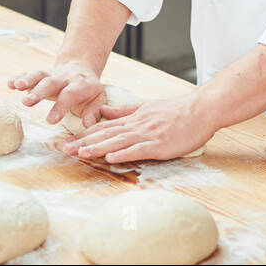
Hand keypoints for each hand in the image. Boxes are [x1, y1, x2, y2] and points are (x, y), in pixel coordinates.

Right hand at [7, 60, 104, 125]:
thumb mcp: (97, 99)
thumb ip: (93, 112)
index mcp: (81, 85)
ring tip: (16, 86)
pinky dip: (19, 77)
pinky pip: (29, 74)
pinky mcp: (41, 73)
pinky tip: (10, 83)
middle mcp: (65, 78)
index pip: (69, 95)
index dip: (60, 107)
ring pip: (38, 75)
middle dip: (38, 92)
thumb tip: (88, 124)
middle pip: (50, 83)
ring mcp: (51, 74)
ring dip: (27, 80)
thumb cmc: (89, 90)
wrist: (81, 67)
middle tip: (26, 103)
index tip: (50, 121)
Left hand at [62, 94, 214, 163]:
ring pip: (118, 141)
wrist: (201, 109)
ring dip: (98, 148)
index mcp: (134, 118)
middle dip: (85, 142)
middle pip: (107, 134)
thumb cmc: (178, 110)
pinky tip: (111, 158)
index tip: (69, 141)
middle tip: (65, 150)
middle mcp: (137, 126)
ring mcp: (148, 135)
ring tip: (81, 153)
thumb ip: (125, 111)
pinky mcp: (160, 144)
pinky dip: (124, 153)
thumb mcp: (148, 107)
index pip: (105, 127)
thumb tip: (104, 111)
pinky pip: (139, 149)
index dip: (85, 134)